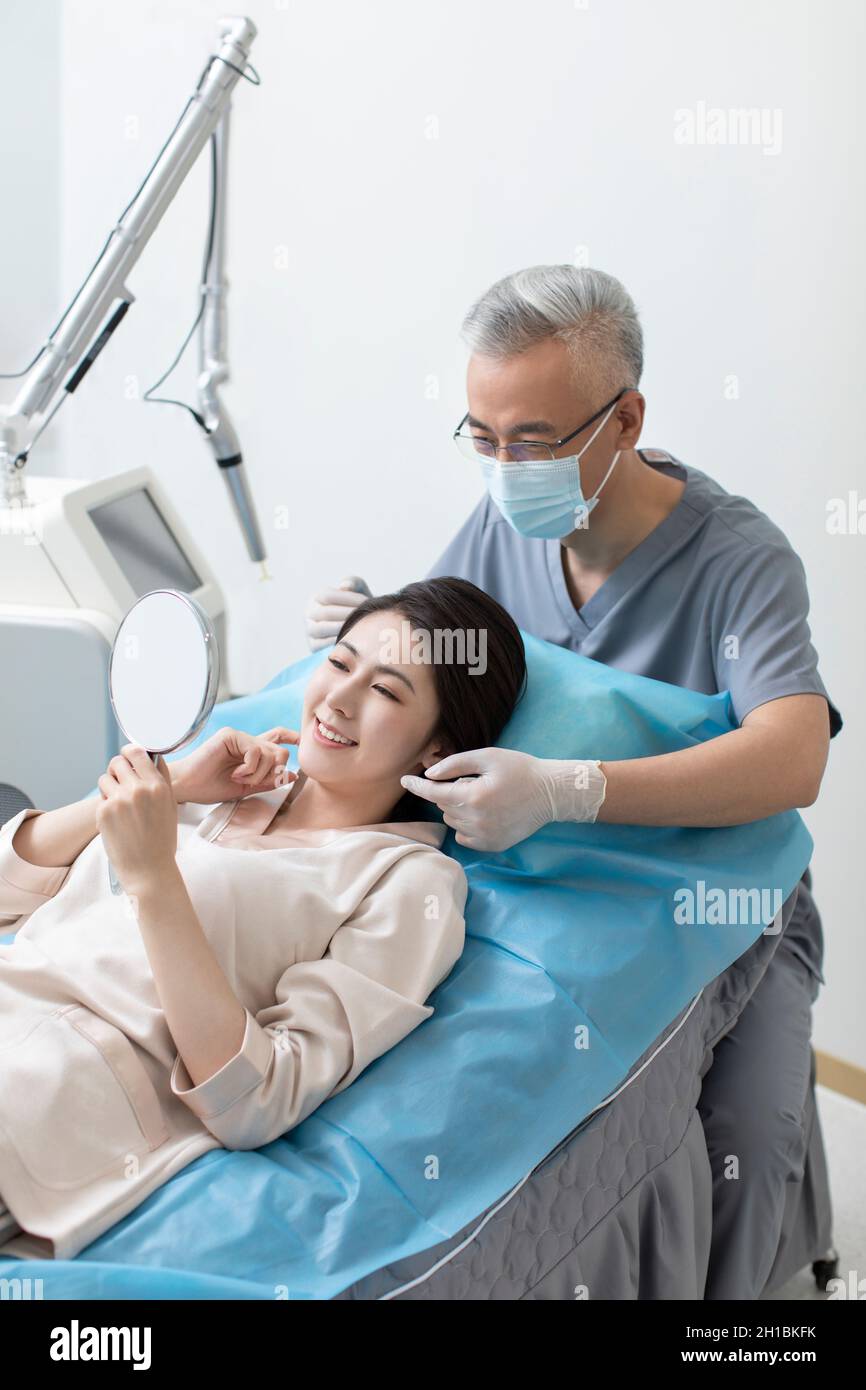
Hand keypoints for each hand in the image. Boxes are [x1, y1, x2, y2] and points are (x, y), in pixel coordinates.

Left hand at [97, 745, 178, 894]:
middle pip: (118, 762)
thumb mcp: (171, 806)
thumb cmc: (161, 840)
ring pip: (105, 778)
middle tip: (120, 782)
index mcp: (158, 786)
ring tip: (119, 803)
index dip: (128, 751)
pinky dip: (105, 804)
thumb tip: (153, 758)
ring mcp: (119, 800)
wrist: (149, 869)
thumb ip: (162, 780)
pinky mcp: (103, 812)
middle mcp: (139, 789)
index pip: (137, 752)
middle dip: (117, 769)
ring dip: (109, 786)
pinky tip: (116, 819)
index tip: (126, 755)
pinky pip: (100, 797)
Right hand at [169, 726, 298, 805]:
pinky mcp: (231, 735)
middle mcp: (246, 742)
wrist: (187, 787)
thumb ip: (268, 781)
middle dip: (274, 772)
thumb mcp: (245, 788)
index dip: (291, 737)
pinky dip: (251, 768)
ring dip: (259, 774)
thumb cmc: (210, 787)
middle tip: (253, 782)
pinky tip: (236, 773)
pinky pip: (256, 751)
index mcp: (250, 752)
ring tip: (240, 779)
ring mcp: (239, 737)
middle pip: (280, 750)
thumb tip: (292, 775)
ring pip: (271, 752)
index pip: (276, 737)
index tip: (300, 741)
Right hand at [305, 575, 372, 650]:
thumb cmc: (358, 607)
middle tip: (364, 616)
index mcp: (317, 597)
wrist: (361, 628)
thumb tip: (345, 586)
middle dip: (348, 614)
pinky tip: (352, 638)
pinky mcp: (313, 646)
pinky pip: (321, 645)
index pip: (327, 596)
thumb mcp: (358, 590)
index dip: (348, 598)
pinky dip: (336, 641)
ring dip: (342, 628)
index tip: (365, 601)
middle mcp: (309, 613)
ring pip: (320, 629)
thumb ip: (353, 582)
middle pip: (325, 613)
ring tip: (358, 626)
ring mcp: (310, 630)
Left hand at [400, 748, 606, 850]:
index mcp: (473, 797)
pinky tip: (485, 812)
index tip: (404, 780)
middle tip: (474, 781)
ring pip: (453, 821)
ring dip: (458, 808)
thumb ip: (455, 764)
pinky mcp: (492, 845)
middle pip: (444, 806)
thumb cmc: (520, 769)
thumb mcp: (487, 757)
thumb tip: (430, 774)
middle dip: (450, 792)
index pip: (434, 793)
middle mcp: (476, 821)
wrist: (551, 794)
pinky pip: (464, 836)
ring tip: (484, 796)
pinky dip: (466, 824)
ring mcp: (485, 837)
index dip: (417, 786)